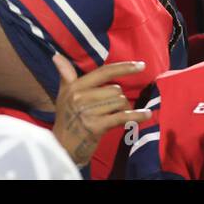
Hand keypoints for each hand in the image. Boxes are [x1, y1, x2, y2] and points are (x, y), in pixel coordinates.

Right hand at [50, 52, 150, 168]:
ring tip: (112, 117)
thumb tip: (57, 55)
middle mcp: (80, 97)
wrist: (63, 147)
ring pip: (120, 103)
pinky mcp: (96, 126)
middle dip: (119, 99)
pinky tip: (147, 114)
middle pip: (115, 90)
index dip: (124, 68)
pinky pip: (122, 117)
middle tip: (110, 109)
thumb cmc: (67, 118)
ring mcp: (88, 112)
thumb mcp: (64, 95)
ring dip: (122, 110)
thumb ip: (66, 75)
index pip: (104, 72)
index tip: (141, 65)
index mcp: (75, 87)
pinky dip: (136, 116)